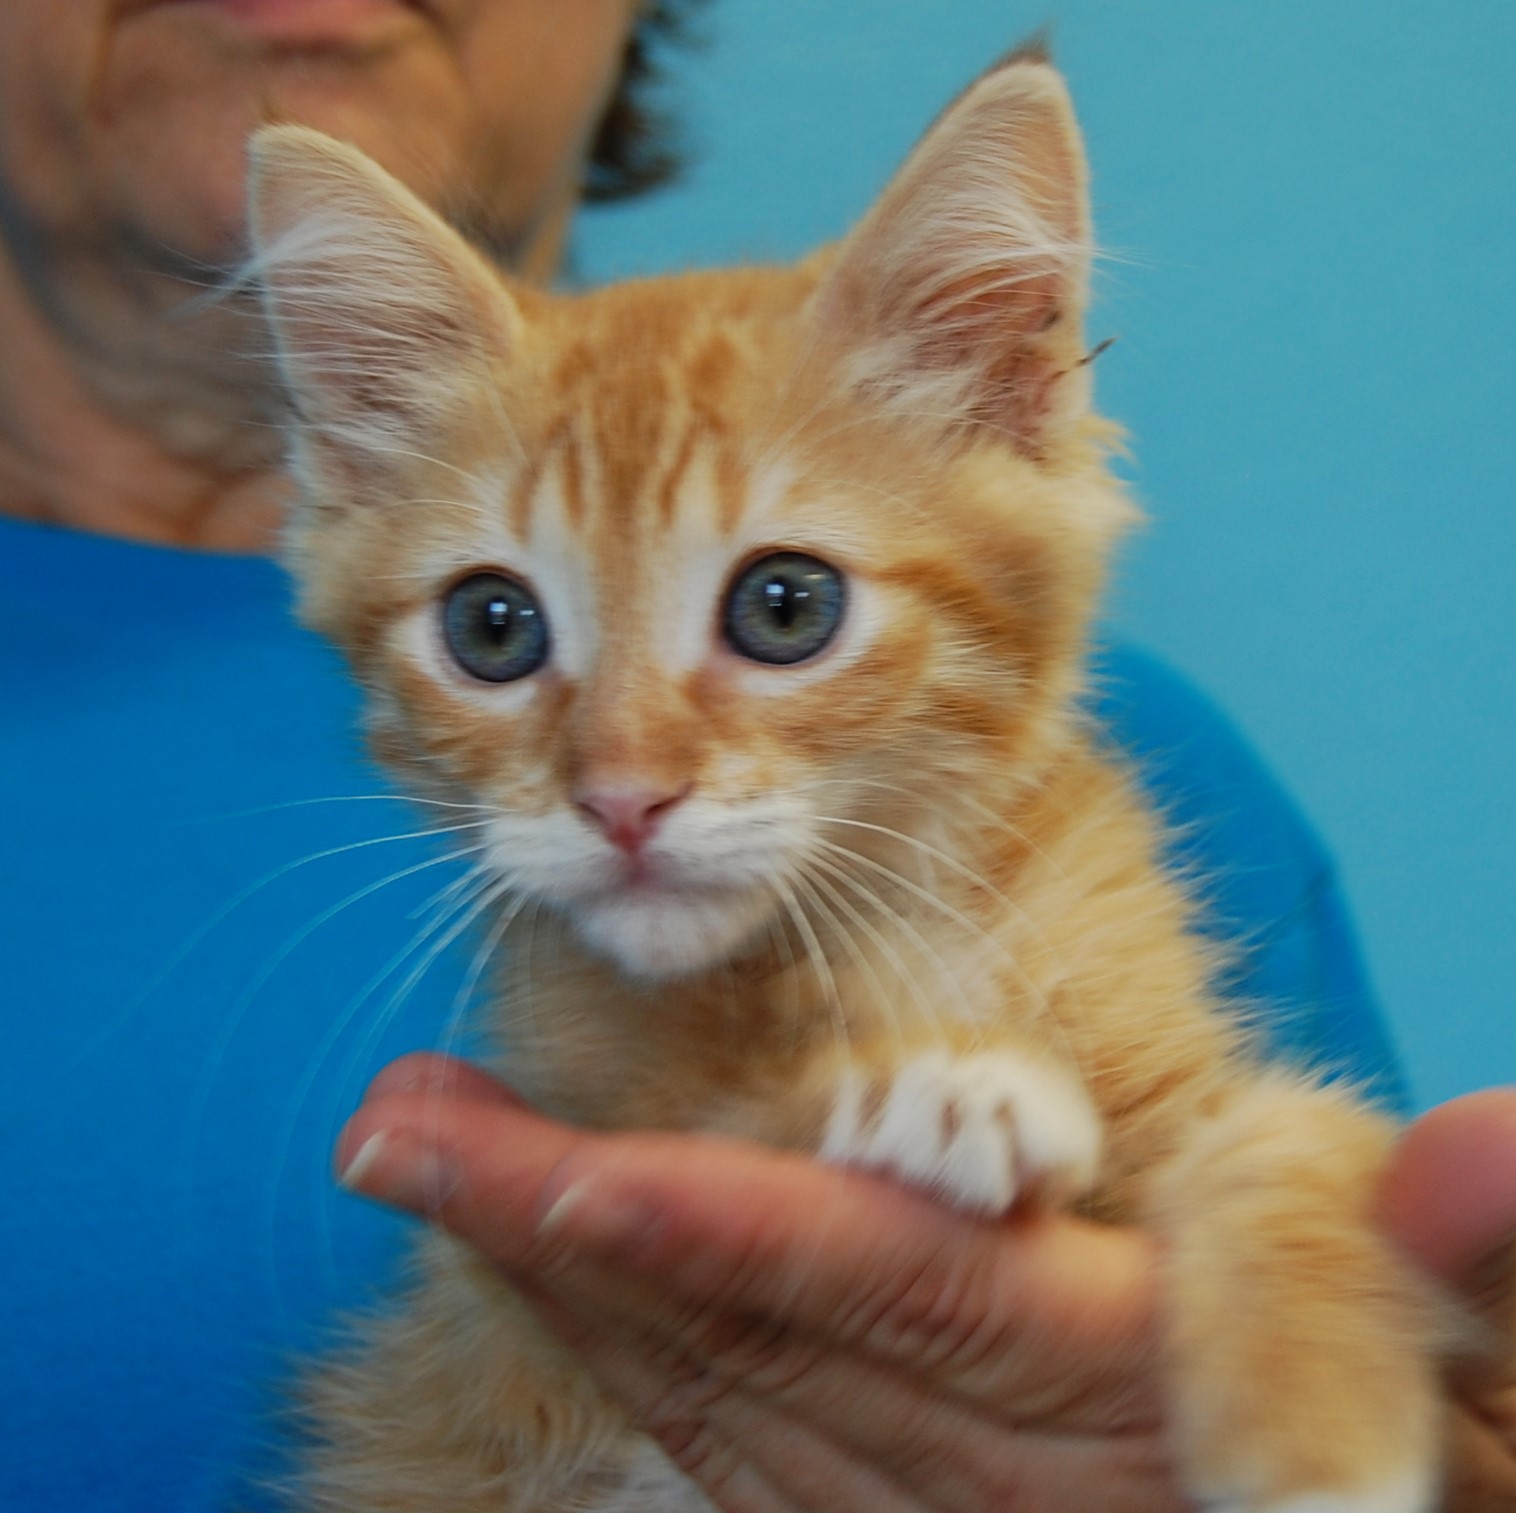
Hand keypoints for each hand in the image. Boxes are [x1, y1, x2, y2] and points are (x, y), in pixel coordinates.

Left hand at [337, 1060, 1515, 1511]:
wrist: (1400, 1512)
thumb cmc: (1453, 1416)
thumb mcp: (1493, 1336)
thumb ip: (1458, 1248)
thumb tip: (1484, 1151)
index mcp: (1126, 1385)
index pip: (906, 1296)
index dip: (741, 1237)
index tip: (571, 1179)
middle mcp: (1007, 1470)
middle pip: (759, 1346)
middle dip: (567, 1242)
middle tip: (399, 1127)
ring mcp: (945, 1511)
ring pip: (718, 1392)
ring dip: (568, 1286)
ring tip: (435, 1163)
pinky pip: (742, 1436)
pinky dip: (640, 1342)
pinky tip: (559, 1267)